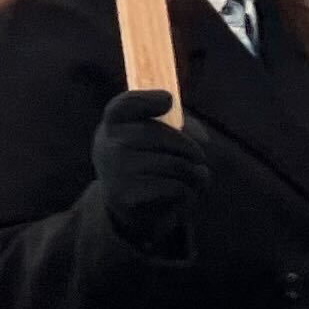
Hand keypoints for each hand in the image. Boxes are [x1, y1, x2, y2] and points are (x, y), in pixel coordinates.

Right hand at [91, 89, 205, 253]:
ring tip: (198, 177)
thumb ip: (176, 127)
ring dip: (195, 172)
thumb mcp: (154, 139)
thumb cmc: (147, 164)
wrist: (126, 209)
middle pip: (158, 136)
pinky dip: (188, 191)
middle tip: (200, 158)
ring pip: (172, 164)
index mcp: (113, 124)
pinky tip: (187, 193)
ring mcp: (115, 170)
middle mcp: (107, 144)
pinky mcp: (126, 195)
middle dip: (189, 147)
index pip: (124, 105)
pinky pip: (172, 187)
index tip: (168, 101)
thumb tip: (201, 138)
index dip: (147, 100)